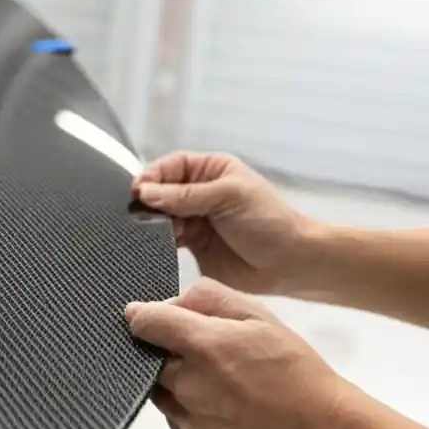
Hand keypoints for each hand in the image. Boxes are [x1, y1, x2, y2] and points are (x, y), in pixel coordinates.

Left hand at [125, 278, 352, 428]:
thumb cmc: (295, 370)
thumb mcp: (260, 316)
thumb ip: (209, 298)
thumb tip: (170, 301)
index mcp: (205, 347)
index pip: (145, 322)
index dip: (143, 313)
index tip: (146, 313)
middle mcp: (188, 385)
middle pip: (147, 356)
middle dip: (164, 346)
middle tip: (201, 348)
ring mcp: (187, 419)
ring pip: (158, 386)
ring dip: (174, 376)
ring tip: (215, 376)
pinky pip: (173, 414)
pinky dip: (185, 402)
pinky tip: (220, 400)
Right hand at [132, 152, 313, 293]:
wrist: (289, 263)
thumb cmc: (269, 222)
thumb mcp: (228, 197)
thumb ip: (185, 195)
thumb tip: (146, 192)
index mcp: (212, 170)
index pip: (171, 165)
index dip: (153, 175)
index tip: (139, 189)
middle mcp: (200, 192)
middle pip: (161, 191)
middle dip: (151, 201)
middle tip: (142, 213)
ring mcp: (196, 220)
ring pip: (162, 217)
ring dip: (155, 223)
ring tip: (159, 231)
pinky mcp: (194, 246)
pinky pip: (167, 240)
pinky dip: (160, 242)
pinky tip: (162, 244)